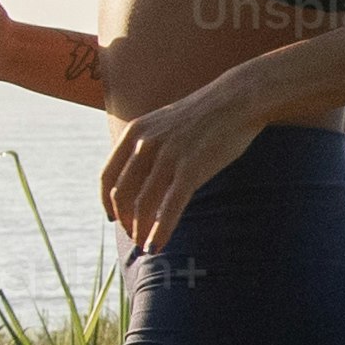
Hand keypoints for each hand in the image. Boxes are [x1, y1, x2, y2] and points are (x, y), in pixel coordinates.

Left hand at [99, 79, 264, 247]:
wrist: (238, 99)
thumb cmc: (205, 115)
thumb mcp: (164, 122)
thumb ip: (148, 144)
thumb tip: (141, 175)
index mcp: (135, 132)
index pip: (107, 177)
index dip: (106, 202)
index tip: (112, 218)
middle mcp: (146, 144)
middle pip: (122, 195)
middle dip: (126, 220)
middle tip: (135, 235)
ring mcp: (168, 156)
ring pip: (143, 205)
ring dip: (141, 230)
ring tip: (146, 245)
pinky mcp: (192, 168)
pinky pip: (170, 208)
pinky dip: (160, 231)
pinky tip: (158, 245)